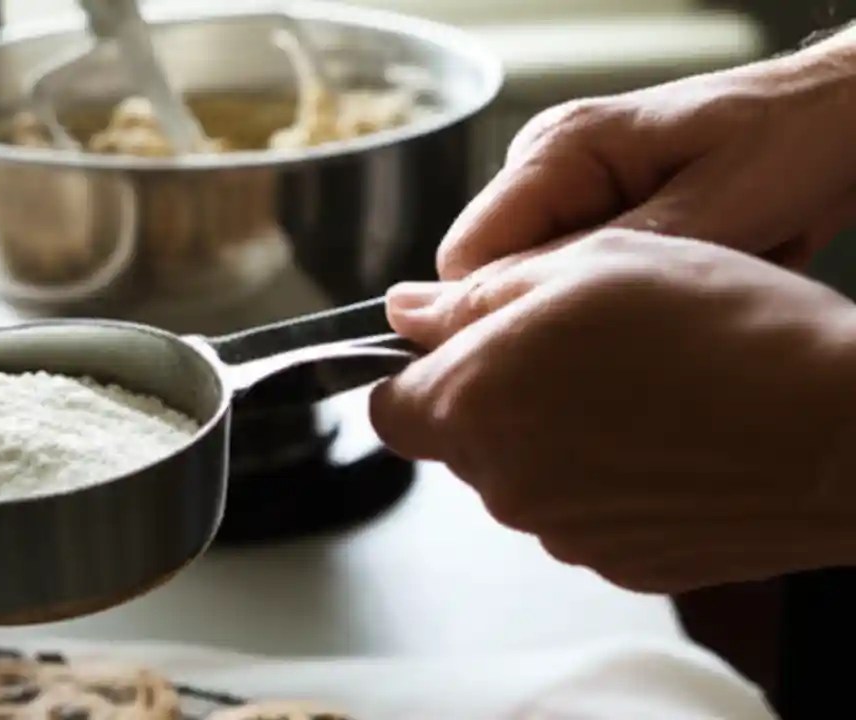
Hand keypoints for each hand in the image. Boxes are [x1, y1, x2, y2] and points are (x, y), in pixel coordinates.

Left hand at [369, 230, 855, 592]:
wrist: (844, 435)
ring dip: (558, 434)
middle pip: (463, 440)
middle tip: (580, 345)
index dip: (419, 373)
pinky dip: (610, 480)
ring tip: (642, 387)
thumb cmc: (723, 332)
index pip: (390, 408)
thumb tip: (406, 312)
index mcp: (477, 405)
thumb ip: (479, 295)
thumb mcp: (589, 266)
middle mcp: (506, 484)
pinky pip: (586, 514)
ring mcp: (566, 533)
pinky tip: (671, 439)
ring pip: (527, 476)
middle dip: (499, 395)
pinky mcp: (625, 564)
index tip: (464, 345)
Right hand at [437, 34, 855, 279]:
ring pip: (544, 296)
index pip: (465, 258)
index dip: (495, 317)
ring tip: (685, 294)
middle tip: (653, 318)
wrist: (850, 120)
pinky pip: (586, 292)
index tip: (560, 354)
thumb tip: (515, 309)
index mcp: (556, 151)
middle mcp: (550, 171)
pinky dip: (636, 306)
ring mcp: (574, 198)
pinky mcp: (603, 225)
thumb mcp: (712, 208)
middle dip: (567, 315)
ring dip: (610, 313)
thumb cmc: (794, 141)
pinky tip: (687, 290)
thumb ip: (609, 258)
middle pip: (499, 283)